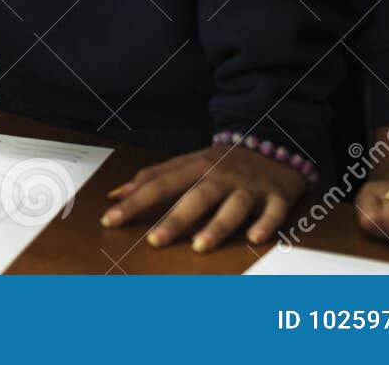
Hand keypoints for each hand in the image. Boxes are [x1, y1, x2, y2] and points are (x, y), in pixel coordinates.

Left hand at [102, 144, 307, 251]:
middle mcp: (221, 175)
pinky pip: (273, 212)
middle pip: (196, 197)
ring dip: (217, 225)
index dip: (135, 201)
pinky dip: (265, 224)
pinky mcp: (277, 197)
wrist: (276, 143)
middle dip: (174, 219)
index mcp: (196, 165)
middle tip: (154, 241)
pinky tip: (254, 238)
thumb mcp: (189, 162)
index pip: (160, 184)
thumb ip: (154, 177)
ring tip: (200, 246)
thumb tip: (116, 194)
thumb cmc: (224, 162)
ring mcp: (250, 186)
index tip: (110, 219)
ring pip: (233, 206)